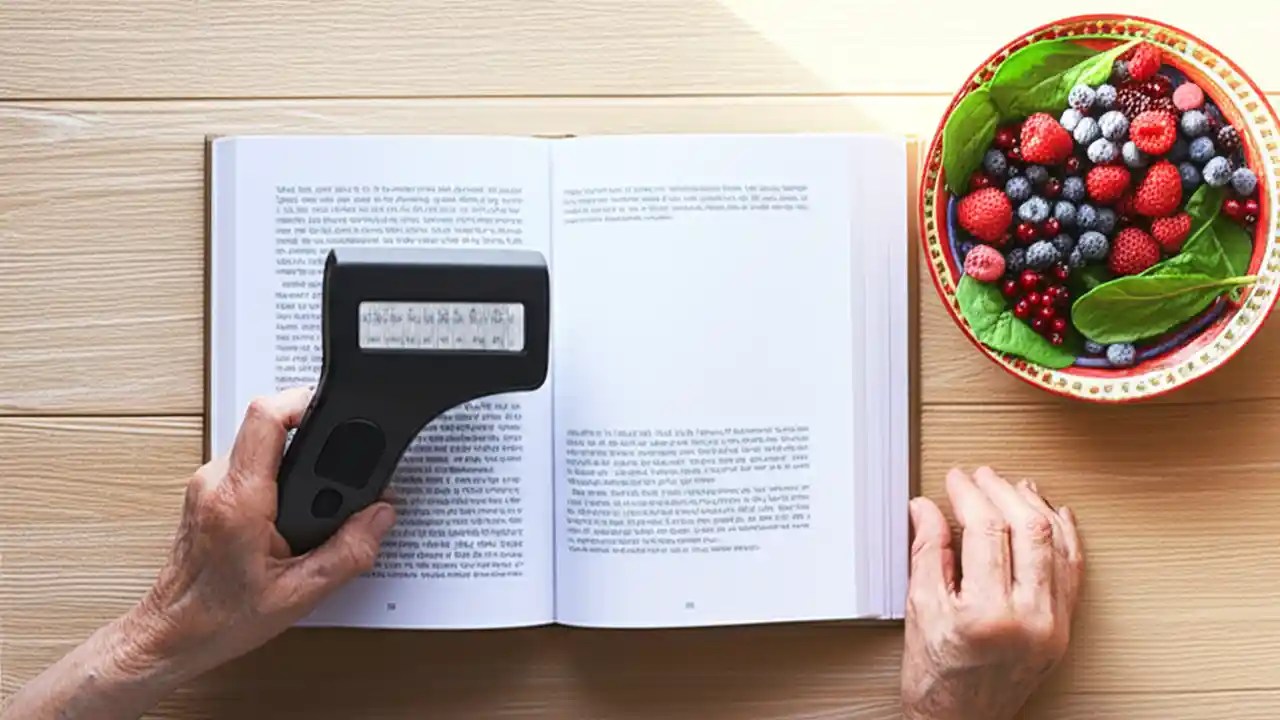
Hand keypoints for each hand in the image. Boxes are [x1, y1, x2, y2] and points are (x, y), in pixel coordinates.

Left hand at [1, 387, 396, 719]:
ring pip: (258, 443)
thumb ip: (349, 552)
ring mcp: (206, 484)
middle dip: (310, 435)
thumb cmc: (219, 619)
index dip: (303, 401)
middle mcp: (216, 482)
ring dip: (292, 459)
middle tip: (336, 466)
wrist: (170, 636)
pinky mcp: (206, 492)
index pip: (267, 417)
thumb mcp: (300, 594)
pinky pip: (247, 462)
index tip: (332, 409)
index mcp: (239, 500)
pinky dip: (275, 474)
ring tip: (314, 496)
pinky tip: (289, 507)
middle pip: (268, 423)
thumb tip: (380, 516)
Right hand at [900, 467, 1083, 719]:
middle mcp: (1029, 619)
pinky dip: (1066, 537)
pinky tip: (1056, 516)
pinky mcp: (1063, 629)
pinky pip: (1073, 570)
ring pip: (1056, 544)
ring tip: (1015, 486)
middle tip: (982, 476)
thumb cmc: (938, 679)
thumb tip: (926, 510)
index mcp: (986, 615)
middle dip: (1002, 491)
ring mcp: (1053, 624)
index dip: (969, 495)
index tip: (956, 481)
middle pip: (1027, 529)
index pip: (986, 531)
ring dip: (1036, 506)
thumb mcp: (921, 611)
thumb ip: (926, 554)